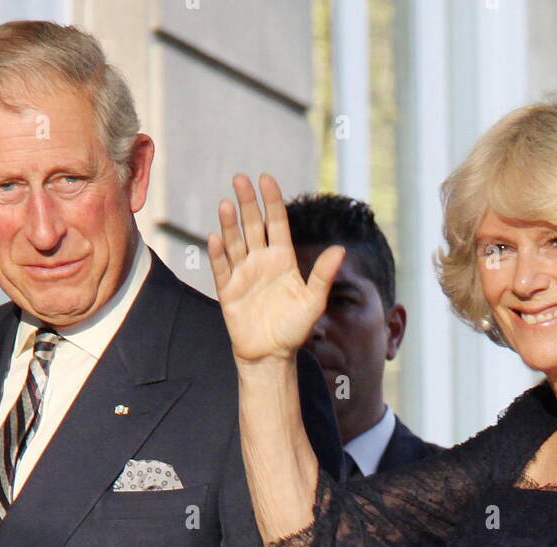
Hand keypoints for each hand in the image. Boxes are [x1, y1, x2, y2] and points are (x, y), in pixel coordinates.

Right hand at [207, 172, 345, 364]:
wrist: (271, 356)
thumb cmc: (294, 330)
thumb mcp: (313, 301)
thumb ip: (323, 274)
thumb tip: (341, 249)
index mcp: (283, 260)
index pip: (276, 223)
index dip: (271, 201)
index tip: (265, 179)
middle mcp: (261, 262)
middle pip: (253, 225)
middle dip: (247, 202)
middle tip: (240, 179)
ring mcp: (243, 275)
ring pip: (235, 242)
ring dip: (230, 223)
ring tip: (226, 203)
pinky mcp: (228, 291)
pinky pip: (221, 268)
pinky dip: (218, 254)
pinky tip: (215, 237)